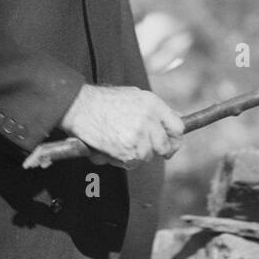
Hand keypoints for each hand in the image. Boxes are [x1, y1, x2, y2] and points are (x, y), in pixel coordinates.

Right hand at [59, 84, 183, 169]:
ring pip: (147, 156)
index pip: (178, 127)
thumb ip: (155, 109)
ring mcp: (138, 136)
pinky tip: (112, 148)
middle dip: (156, 150)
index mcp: (153, 104)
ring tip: (120, 143)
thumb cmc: (102, 100)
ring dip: (136, 155)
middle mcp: (149, 120)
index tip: (170, 144)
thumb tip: (175, 117)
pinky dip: (122, 160)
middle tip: (144, 149)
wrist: (80, 106)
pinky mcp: (127, 150)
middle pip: (164, 146)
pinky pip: (132, 163)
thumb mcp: (134, 95)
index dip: (175, 139)